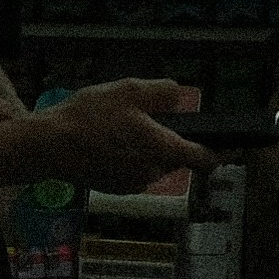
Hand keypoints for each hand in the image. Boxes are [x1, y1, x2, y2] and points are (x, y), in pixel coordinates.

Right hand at [12, 78, 208, 192]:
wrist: (50, 145)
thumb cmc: (89, 115)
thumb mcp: (129, 89)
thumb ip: (162, 92)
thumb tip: (180, 98)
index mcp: (160, 148)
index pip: (202, 158)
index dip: (216, 153)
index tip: (227, 149)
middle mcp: (152, 171)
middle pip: (174, 156)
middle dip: (165, 140)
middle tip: (140, 120)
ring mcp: (133, 184)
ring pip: (153, 163)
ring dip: (144, 149)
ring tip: (117, 129)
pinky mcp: (116, 189)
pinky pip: (134, 171)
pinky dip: (127, 159)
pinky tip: (106, 144)